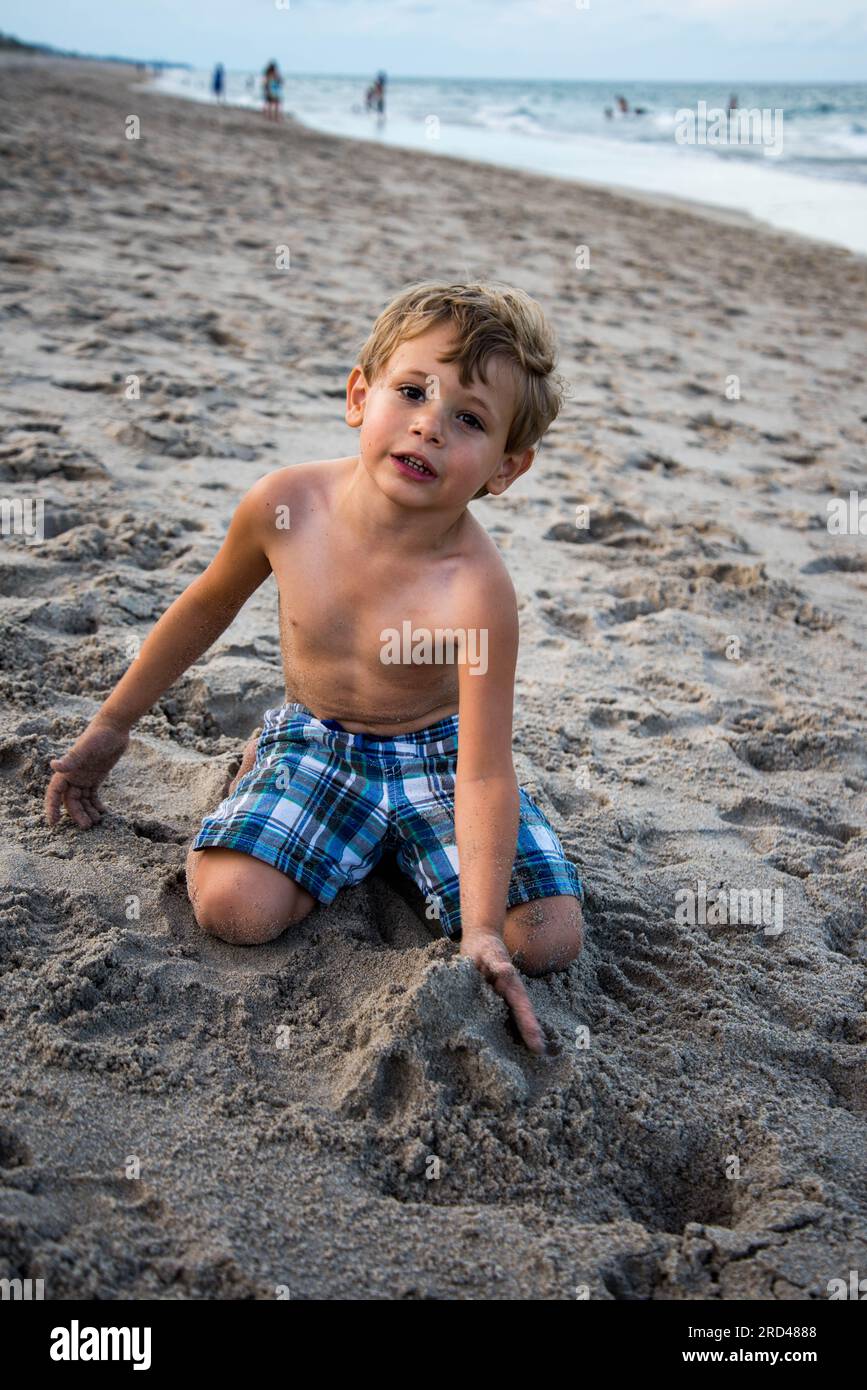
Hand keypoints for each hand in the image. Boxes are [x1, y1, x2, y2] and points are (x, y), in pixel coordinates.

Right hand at [44, 718, 129, 828]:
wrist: (114, 727)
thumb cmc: (98, 736)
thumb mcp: (85, 748)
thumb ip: (72, 758)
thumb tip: (53, 765)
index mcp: (67, 770)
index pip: (55, 792)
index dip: (52, 807)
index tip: (53, 822)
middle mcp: (73, 775)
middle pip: (70, 799)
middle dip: (76, 813)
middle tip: (86, 826)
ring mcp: (85, 776)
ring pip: (82, 799)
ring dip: (87, 811)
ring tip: (96, 821)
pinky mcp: (96, 776)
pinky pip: (92, 794)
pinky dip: (96, 804)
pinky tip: (103, 812)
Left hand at [460, 931, 546, 1055]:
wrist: (477, 941)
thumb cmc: (484, 947)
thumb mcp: (489, 953)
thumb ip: (497, 963)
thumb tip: (507, 972)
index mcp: (510, 985)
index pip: (521, 1007)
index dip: (529, 1025)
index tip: (537, 1043)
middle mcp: (507, 994)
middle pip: (519, 1017)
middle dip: (528, 1035)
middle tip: (539, 1054)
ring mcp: (499, 998)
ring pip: (509, 1020)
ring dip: (517, 1036)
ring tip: (525, 1056)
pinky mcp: (486, 1001)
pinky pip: (493, 1017)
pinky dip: (499, 1031)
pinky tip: (499, 1046)